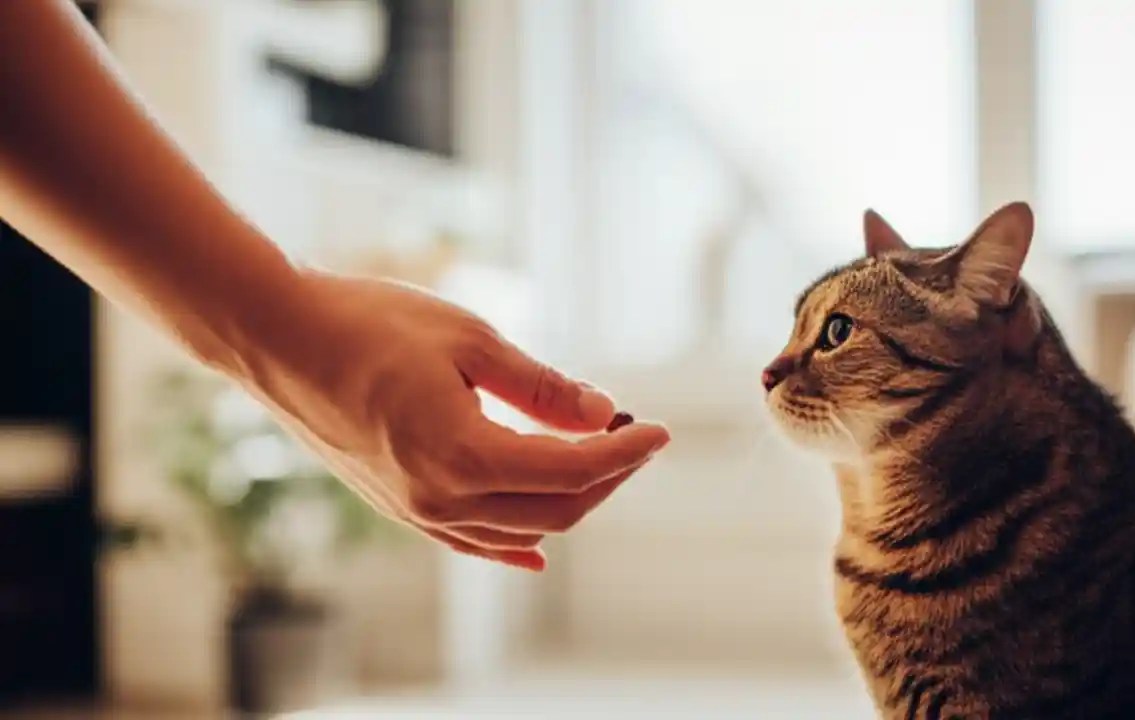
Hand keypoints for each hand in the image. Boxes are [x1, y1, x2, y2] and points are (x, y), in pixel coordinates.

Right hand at [234, 270, 669, 570]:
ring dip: (566, 501)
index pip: (571, 471)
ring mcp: (415, 510)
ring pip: (518, 530)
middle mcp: (440, 499)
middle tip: (631, 436)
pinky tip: (535, 550)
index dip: (624, 452)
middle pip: (554, 510)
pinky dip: (513, 542)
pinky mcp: (397, 506)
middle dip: (605, 477)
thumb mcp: (471, 340)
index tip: (659, 429)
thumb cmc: (370, 324)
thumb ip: (542, 388)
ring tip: (596, 460)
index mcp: (462, 456)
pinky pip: (472, 541)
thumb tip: (604, 414)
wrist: (277, 338)